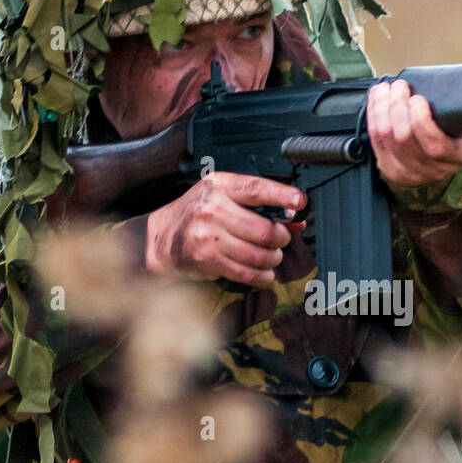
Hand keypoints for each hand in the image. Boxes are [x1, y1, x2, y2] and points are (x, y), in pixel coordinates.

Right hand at [145, 173, 305, 287]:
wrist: (161, 238)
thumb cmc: (198, 214)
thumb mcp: (224, 199)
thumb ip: (259, 207)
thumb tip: (296, 220)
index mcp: (220, 186)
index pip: (256, 189)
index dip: (281, 196)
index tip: (300, 202)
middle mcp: (212, 208)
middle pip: (264, 230)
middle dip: (281, 239)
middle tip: (281, 240)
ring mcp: (208, 236)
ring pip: (258, 254)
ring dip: (273, 259)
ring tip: (271, 257)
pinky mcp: (206, 260)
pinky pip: (246, 273)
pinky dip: (262, 276)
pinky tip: (264, 272)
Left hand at [366, 78, 461, 187]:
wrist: (445, 160)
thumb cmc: (459, 134)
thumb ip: (459, 111)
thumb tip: (441, 84)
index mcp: (456, 157)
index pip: (434, 145)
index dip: (421, 119)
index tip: (417, 98)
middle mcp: (432, 170)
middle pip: (404, 138)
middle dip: (397, 105)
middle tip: (399, 86)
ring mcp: (409, 173)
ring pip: (386, 137)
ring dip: (381, 107)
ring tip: (384, 89)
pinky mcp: (390, 169)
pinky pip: (375, 139)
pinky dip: (373, 115)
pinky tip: (376, 100)